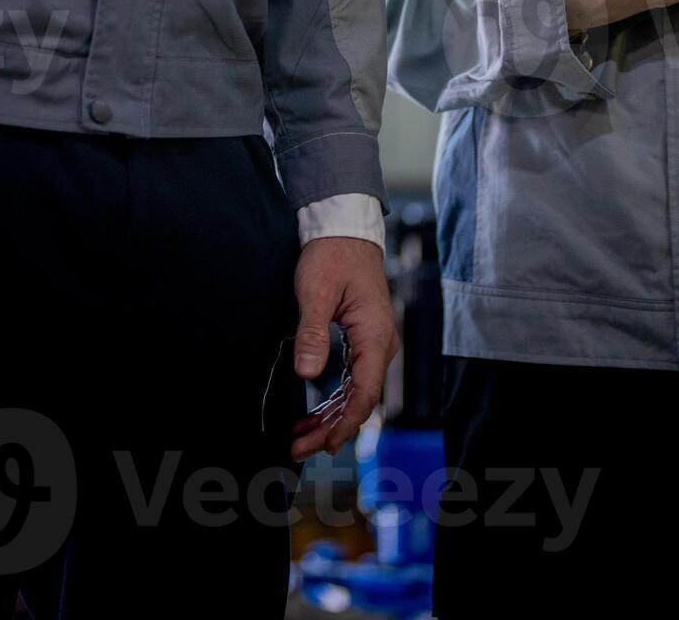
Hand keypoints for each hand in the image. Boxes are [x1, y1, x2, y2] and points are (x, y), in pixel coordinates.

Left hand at [288, 237, 391, 459]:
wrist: (345, 230)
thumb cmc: (332, 256)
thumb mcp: (315, 292)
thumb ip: (312, 333)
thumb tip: (306, 373)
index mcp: (374, 337)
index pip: (364, 393)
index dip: (346, 423)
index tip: (326, 444)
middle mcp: (380, 345)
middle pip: (359, 400)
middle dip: (331, 429)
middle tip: (298, 449)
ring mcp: (373, 344)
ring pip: (354, 393)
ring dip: (329, 418)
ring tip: (300, 439)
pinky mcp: (362, 340)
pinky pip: (351, 380)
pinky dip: (333, 400)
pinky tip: (314, 415)